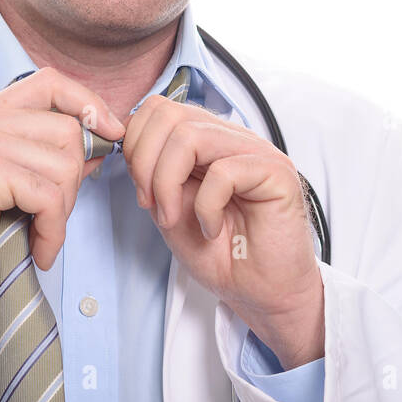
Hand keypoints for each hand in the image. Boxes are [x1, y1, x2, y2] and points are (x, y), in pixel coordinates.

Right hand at [0, 68, 124, 327]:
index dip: (88, 103)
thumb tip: (102, 142)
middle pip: (68, 132)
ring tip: (41, 234)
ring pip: (65, 166)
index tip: (111, 132)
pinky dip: (53, 230)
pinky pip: (50, 197)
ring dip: (63, 211)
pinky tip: (38, 249)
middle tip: (52, 215)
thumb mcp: (2, 178)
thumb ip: (43, 154)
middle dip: (75, 180)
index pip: (51, 82)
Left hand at [122, 96, 323, 368]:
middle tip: (149, 205)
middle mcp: (231, 137)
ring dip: (166, 182)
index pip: (159, 108)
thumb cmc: (221, 254)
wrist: (260, 293)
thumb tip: (125, 143)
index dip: (135, 145)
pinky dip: (205, 207)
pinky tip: (210, 229)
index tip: (139, 191)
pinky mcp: (276, 173)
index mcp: (207, 140)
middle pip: (169, 114)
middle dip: (144, 161)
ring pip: (190, 136)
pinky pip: (223, 172)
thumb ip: (151, 174)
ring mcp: (256, 151)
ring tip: (172, 217)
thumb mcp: (169, 209)